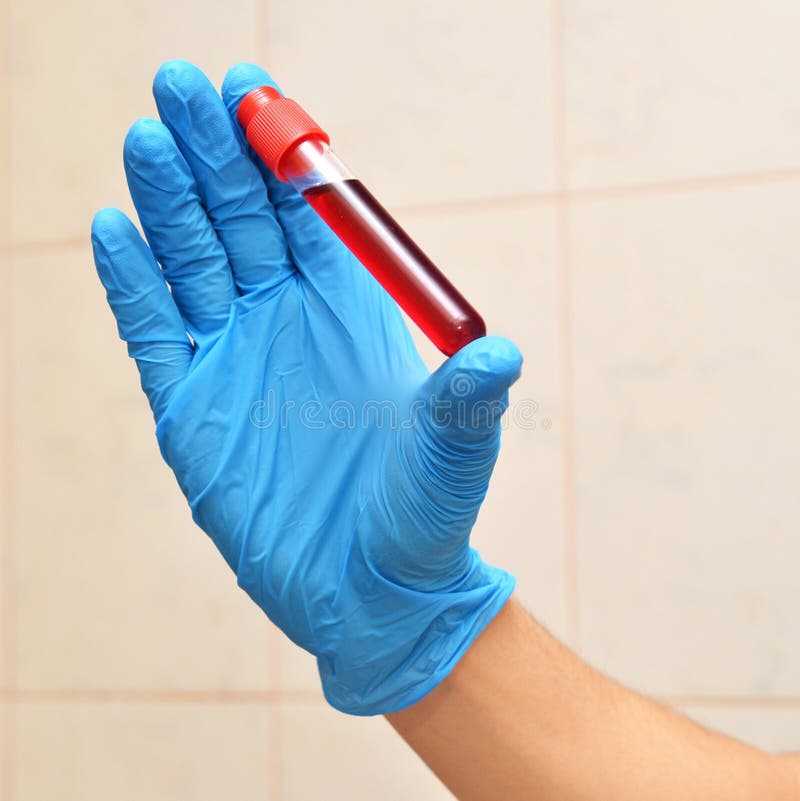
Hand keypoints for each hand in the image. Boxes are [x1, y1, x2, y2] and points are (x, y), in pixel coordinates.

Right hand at [91, 60, 521, 714]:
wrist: (373, 591)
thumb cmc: (422, 515)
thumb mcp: (454, 452)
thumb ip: (468, 399)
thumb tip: (501, 351)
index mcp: (348, 310)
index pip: (307, 211)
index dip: (283, 152)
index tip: (257, 92)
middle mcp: (286, 320)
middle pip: (241, 218)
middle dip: (214, 152)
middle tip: (183, 84)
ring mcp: (234, 360)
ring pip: (193, 260)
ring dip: (170, 200)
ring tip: (151, 136)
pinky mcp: (190, 408)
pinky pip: (154, 331)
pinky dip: (134, 282)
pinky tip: (116, 228)